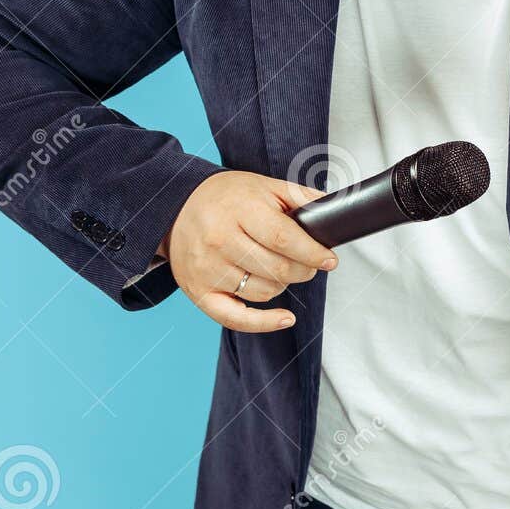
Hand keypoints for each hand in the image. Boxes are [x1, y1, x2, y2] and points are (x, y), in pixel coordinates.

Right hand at [163, 170, 334, 332]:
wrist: (175, 208)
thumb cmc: (226, 198)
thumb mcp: (263, 186)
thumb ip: (300, 196)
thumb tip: (334, 210)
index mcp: (239, 210)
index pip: (284, 238)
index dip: (312, 252)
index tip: (329, 260)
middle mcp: (220, 240)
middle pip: (276, 268)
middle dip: (303, 270)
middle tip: (309, 264)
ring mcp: (207, 269)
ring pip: (264, 291)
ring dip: (283, 284)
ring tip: (281, 270)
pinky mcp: (199, 291)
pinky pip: (236, 318)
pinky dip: (264, 323)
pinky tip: (285, 318)